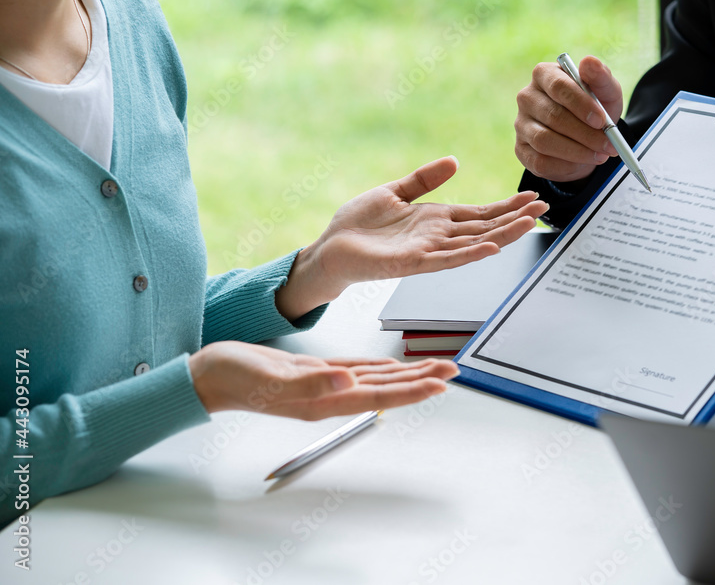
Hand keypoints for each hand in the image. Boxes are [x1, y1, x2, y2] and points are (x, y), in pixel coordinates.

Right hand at [189, 341, 458, 417]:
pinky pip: (358, 371)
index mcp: (323, 400)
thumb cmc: (234, 376)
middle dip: (422, 380)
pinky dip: (381, 368)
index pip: (380, 395)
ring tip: (436, 367)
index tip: (441, 383)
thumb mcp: (271, 377)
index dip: (413, 390)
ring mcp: (325, 386)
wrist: (210, 374)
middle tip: (453, 370)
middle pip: (388, 388)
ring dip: (408, 374)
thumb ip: (312, 382)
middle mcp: (331, 395)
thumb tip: (348, 382)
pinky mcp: (317, 373)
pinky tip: (395, 366)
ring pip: (378, 379)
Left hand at [276, 156, 548, 319]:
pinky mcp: (412, 263)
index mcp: (436, 220)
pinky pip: (446, 260)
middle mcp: (437, 237)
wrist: (330, 247)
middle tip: (544, 209)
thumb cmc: (358, 224)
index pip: (480, 213)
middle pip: (484, 227)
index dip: (507, 206)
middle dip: (515, 218)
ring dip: (501, 235)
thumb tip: (454, 161)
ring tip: (528, 224)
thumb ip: (425, 179)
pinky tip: (490, 247)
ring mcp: (427, 251)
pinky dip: (469, 254)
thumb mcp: (395, 192)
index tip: (532, 198)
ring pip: (473, 243)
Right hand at [514, 56, 623, 181]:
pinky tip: (582, 163)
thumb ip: (600, 77)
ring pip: (545, 141)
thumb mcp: (605, 92)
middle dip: (585, 134)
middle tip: (609, 145)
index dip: (581, 104)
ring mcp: (521, 124)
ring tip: (600, 155)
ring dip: (577, 151)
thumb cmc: (594, 108)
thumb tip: (589, 61)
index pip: (559, 86)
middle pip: (553, 116)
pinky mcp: (521, 149)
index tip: (602, 121)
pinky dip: (565, 166)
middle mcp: (527, 97)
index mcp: (544, 74)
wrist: (585, 136)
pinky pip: (540, 161)